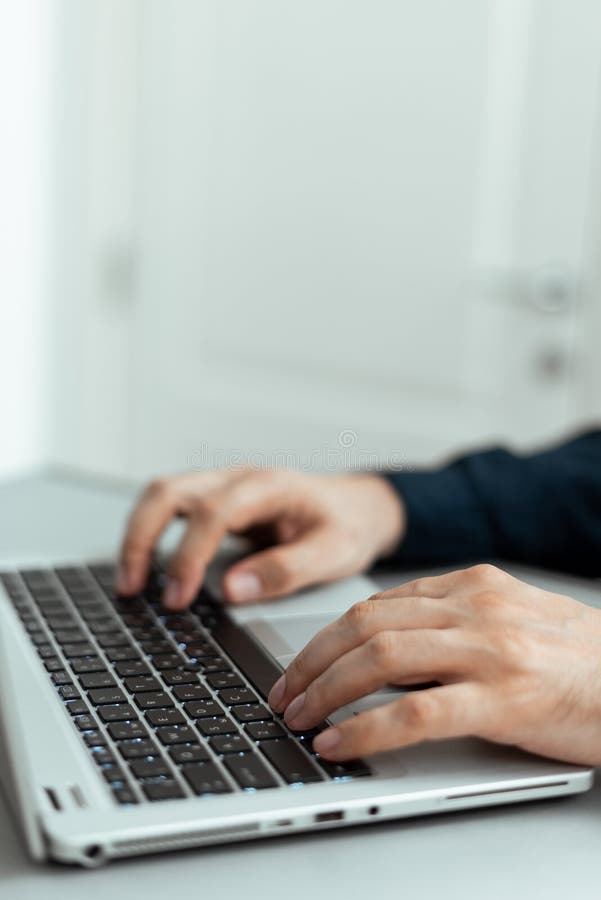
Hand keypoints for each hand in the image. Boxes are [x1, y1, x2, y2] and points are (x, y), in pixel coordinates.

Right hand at [116, 468, 403, 608]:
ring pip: (161, 494)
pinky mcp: (216, 500)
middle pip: (169, 491)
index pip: (212, 512)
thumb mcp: (334, 552)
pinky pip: (170, 507)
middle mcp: (238, 479)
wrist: (358, 506)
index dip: (188, 555)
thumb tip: (233, 590)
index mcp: (268, 486)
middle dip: (142, 538)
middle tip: (132, 588)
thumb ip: (286, 570)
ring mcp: (223, 485)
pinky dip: (149, 533)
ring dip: (138, 534)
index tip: (177, 597)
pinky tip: (145, 567)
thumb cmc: (347, 525)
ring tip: (129, 583)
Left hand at [269, 564, 600, 766]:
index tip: (300, 665)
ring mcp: (489, 649)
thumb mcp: (511, 619)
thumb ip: (452, 623)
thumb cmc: (578, 658)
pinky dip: (366, 729)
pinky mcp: (504, 698)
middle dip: (311, 661)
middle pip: (364, 624)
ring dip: (325, 690)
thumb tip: (382, 651)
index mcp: (471, 585)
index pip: (376, 602)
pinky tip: (339, 744)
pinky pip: (416, 711)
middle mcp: (474, 607)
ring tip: (298, 718)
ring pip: (380, 658)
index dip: (326, 636)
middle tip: (284, 694)